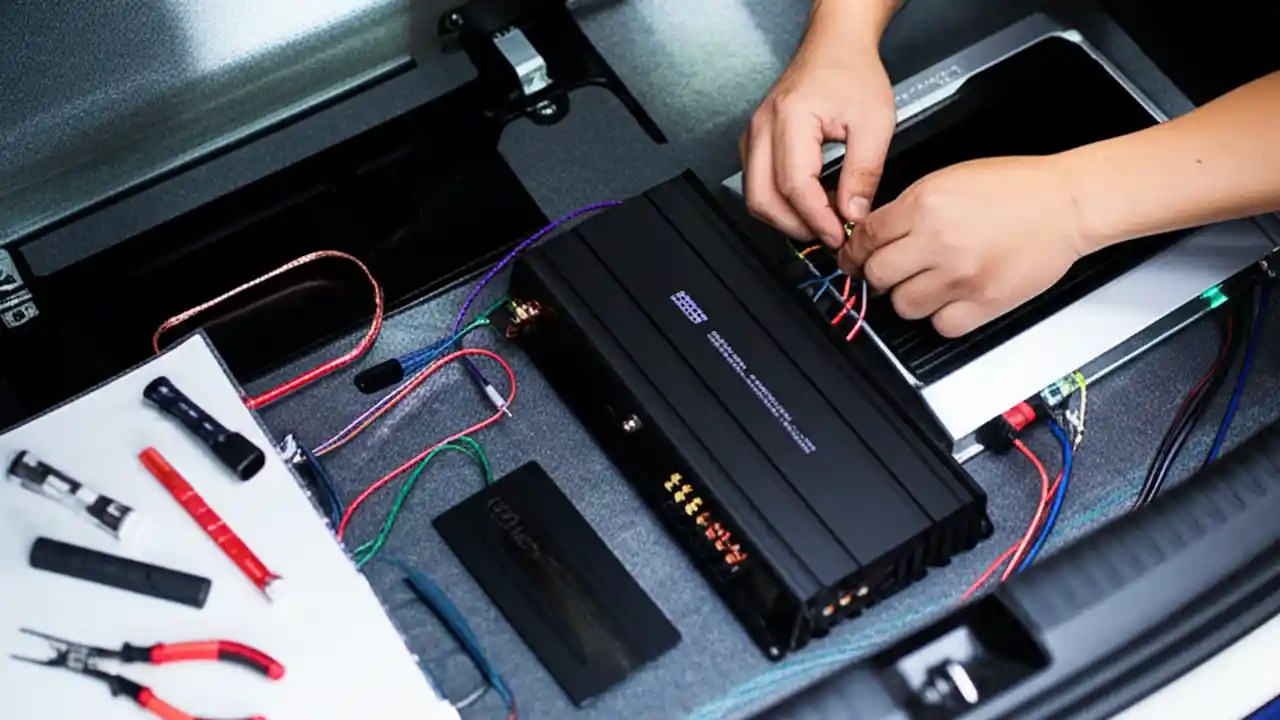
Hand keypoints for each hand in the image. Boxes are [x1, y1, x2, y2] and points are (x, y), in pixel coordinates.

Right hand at [740, 42, 895, 246]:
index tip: (840, 234)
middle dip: (796, 226)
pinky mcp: (754, 143)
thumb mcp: (875, 122)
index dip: (817, 219)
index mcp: (791, 118)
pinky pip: (757, 184)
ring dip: (786, 217)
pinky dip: (780, 202)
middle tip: (829, 234)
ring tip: (822, 219)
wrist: (834, 47)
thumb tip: (853, 213)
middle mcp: (763, 127)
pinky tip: (809, 201)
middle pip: (763, 198)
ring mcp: (753, 135)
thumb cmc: (851, 73)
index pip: (795, 185)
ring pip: (755, 196)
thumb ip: (865, 172)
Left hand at [838, 156, 1085, 336]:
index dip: (852, 252)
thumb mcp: (948, 179)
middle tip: (889, 271)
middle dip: (877, 274)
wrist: (1066, 204)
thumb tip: (872, 235)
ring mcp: (961, 276)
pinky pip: (941, 325)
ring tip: (926, 282)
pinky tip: (950, 298)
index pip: (865, 238)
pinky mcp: (984, 302)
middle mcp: (938, 241)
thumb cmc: (1015, 188)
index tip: (852, 258)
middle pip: (877, 275)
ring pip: (903, 305)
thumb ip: (907, 208)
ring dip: (908, 297)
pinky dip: (940, 316)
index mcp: (925, 204)